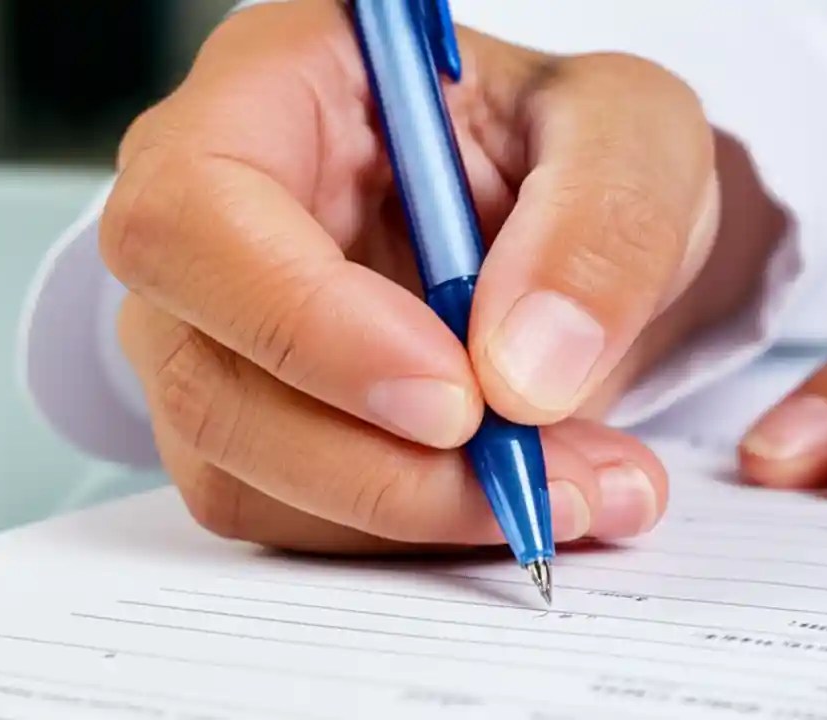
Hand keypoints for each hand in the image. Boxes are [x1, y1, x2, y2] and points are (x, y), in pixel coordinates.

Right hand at [102, 0, 776, 552]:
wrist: (569, 231)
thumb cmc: (569, 145)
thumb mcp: (631, 134)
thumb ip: (600, 225)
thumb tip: (523, 371)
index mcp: (267, 90)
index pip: (195, 212)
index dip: (304, 321)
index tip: (456, 399)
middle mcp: (208, 222)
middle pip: (204, 376)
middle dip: (379, 462)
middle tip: (539, 478)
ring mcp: (216, 333)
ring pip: (244, 471)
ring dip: (413, 510)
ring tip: (573, 485)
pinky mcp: (253, 422)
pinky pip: (293, 517)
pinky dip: (414, 531)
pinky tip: (518, 491)